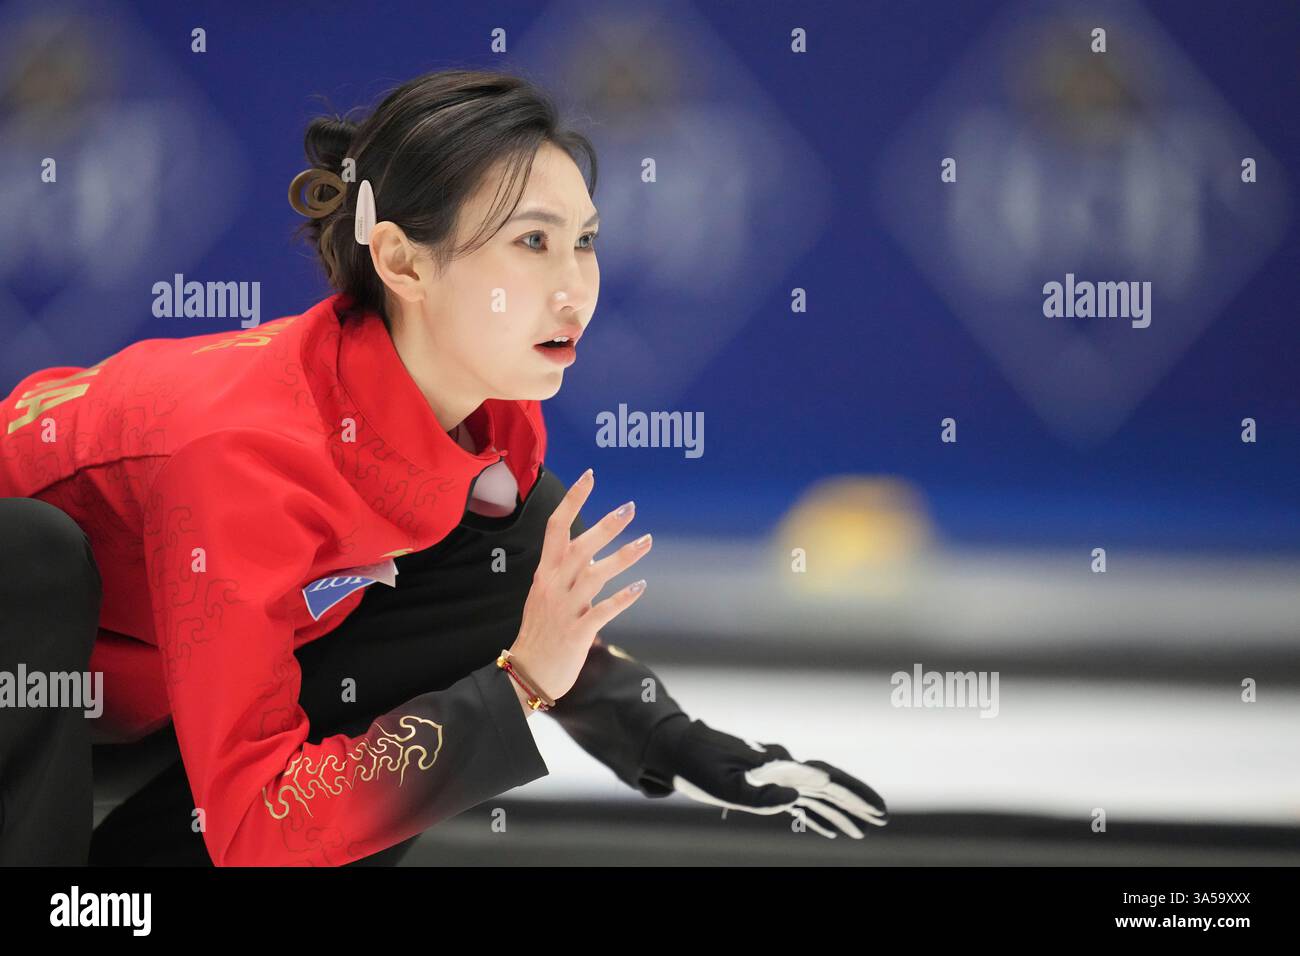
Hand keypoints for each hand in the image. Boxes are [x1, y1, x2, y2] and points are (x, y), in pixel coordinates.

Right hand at [509, 469, 652, 700]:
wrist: (527, 674)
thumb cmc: (539, 634)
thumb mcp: (544, 596)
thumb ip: (564, 573)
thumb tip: (590, 553)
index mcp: (545, 574)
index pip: (556, 528)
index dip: (572, 501)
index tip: (589, 476)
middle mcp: (554, 586)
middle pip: (579, 546)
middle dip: (605, 526)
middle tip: (629, 507)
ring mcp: (565, 609)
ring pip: (595, 575)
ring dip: (622, 557)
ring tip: (646, 541)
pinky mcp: (577, 632)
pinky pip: (603, 610)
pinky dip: (623, 597)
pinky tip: (640, 585)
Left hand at [642, 716, 888, 837]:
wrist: (677, 747)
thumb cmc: (697, 765)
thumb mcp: (722, 785)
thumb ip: (758, 795)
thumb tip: (793, 800)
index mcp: (777, 764)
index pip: (825, 778)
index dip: (852, 793)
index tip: (875, 808)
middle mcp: (781, 766)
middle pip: (828, 784)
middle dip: (856, 801)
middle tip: (882, 818)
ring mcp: (774, 774)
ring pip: (816, 793)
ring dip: (839, 811)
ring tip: (862, 831)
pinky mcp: (763, 782)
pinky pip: (798, 798)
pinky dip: (816, 814)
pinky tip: (826, 829)